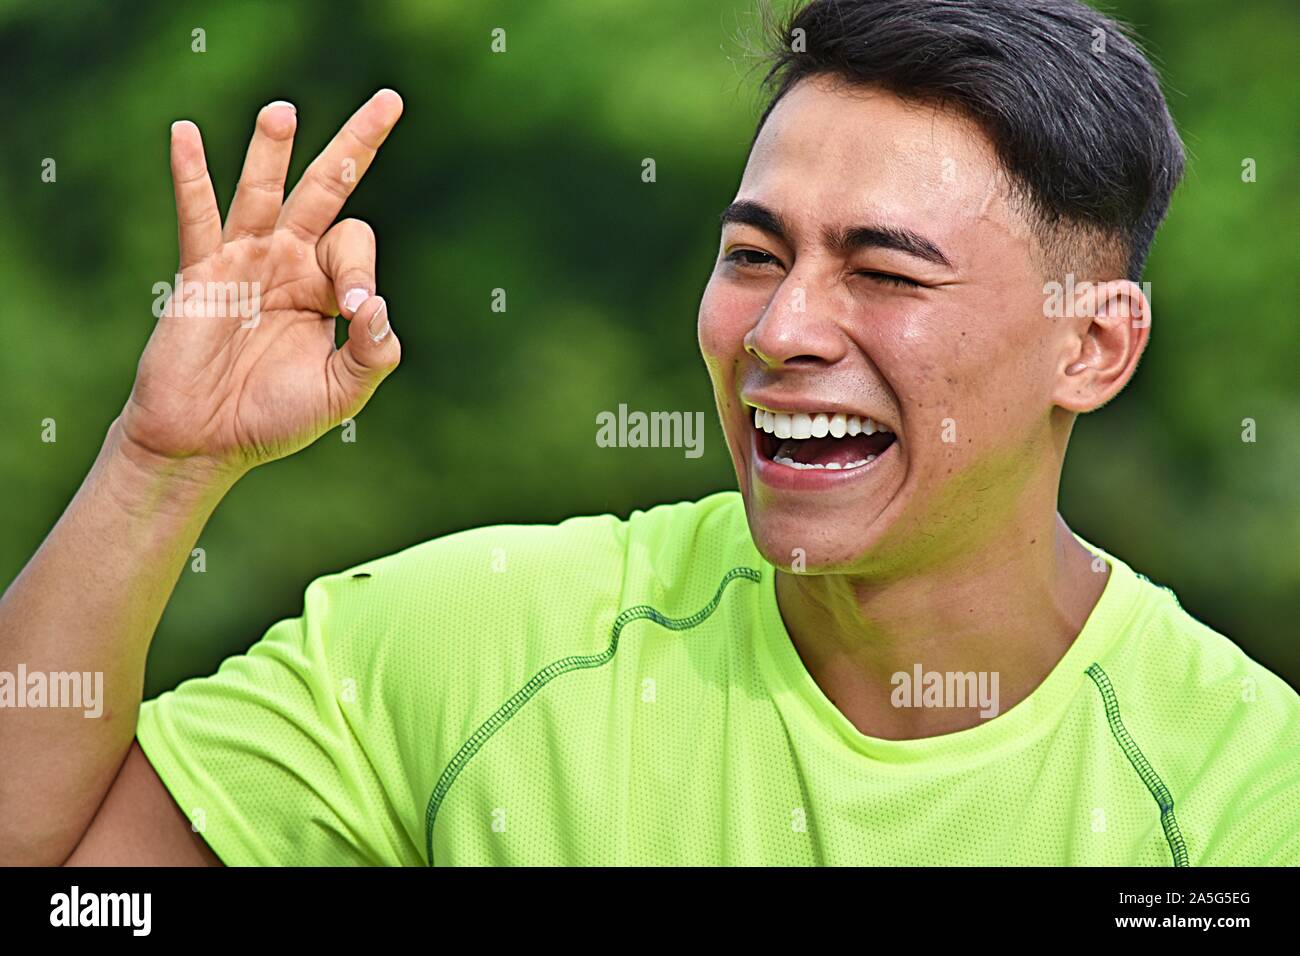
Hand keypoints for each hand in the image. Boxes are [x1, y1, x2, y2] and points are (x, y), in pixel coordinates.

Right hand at [119, 90, 404, 479]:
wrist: (205, 441)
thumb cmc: (273, 419)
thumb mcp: (342, 394)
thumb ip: (373, 354)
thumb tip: (379, 304)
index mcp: (326, 288)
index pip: (354, 246)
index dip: (360, 268)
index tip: (355, 309)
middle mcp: (289, 263)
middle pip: (327, 190)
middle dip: (357, 147)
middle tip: (390, 101)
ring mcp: (245, 261)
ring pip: (263, 191)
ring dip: (273, 149)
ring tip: (284, 110)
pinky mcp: (202, 272)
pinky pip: (197, 218)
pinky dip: (191, 178)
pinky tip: (185, 135)